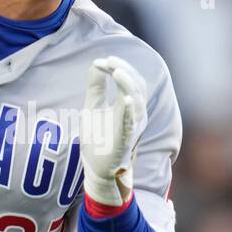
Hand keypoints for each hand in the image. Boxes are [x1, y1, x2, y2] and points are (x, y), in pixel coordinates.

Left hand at [79, 55, 148, 206]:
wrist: (97, 169)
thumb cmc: (98, 139)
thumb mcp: (93, 107)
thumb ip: (96, 87)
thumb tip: (96, 63)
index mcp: (129, 105)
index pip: (129, 79)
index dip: (118, 66)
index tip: (101, 62)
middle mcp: (136, 114)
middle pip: (137, 85)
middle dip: (125, 70)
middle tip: (110, 61)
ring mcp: (133, 126)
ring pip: (138, 100)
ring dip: (128, 84)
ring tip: (117, 71)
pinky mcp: (126, 140)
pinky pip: (132, 123)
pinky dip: (131, 110)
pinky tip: (128, 98)